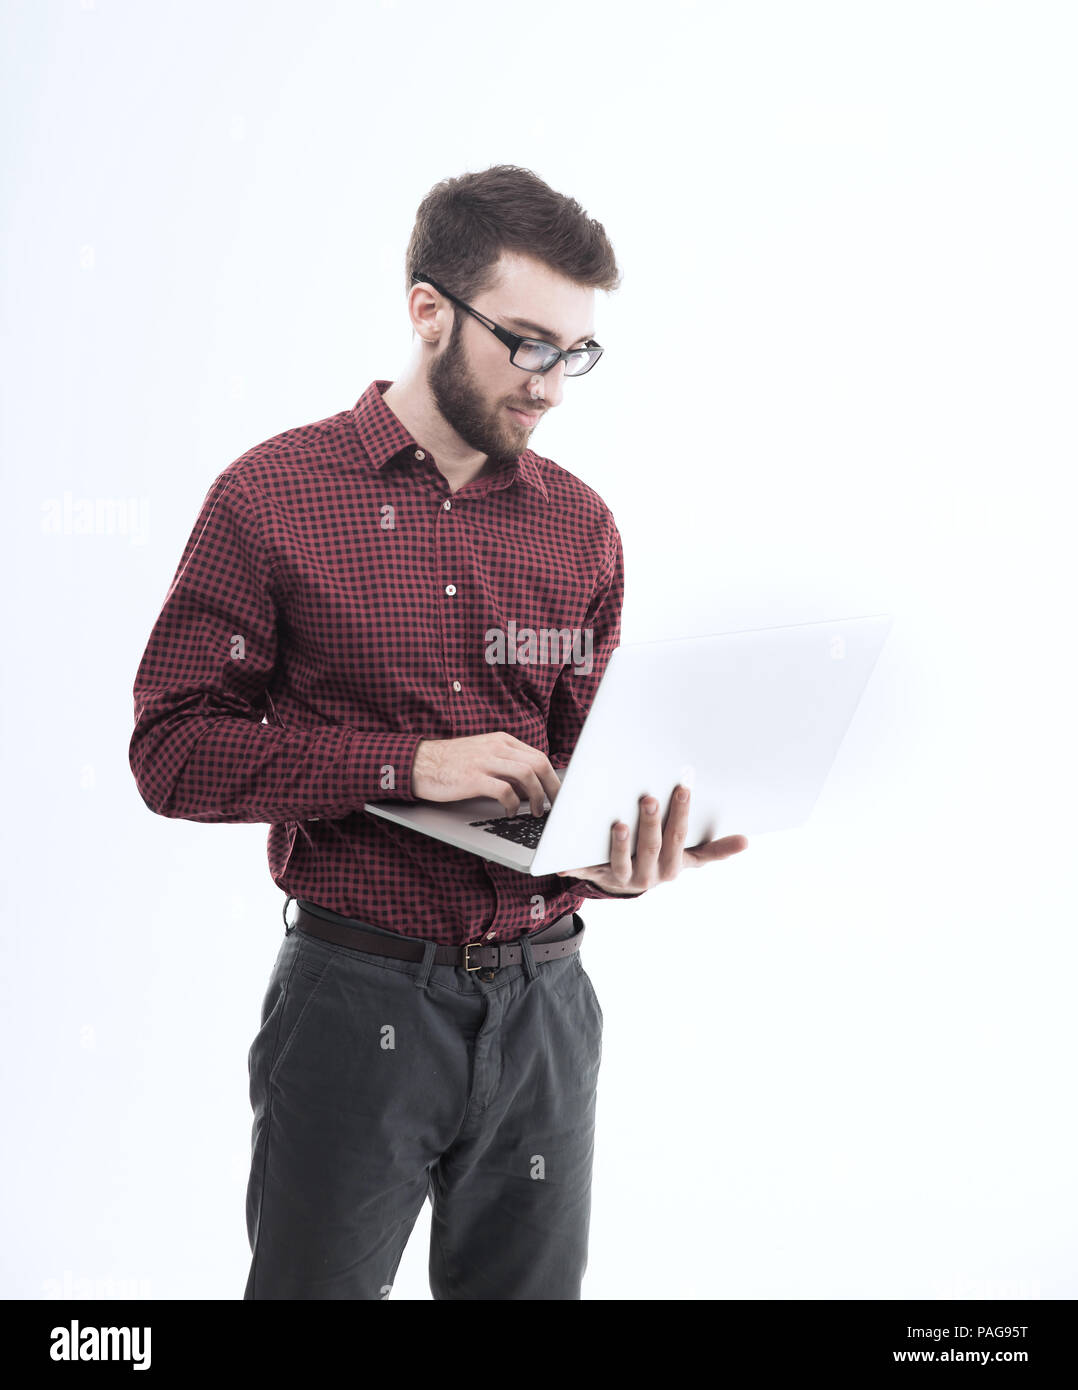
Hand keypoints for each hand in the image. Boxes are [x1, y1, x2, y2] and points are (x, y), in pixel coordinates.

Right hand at [411, 732, 560, 816]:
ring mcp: (485, 761)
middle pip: (539, 763)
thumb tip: (530, 788)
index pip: (538, 756)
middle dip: (552, 787)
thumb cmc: (452, 763)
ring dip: (537, 796)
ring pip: (527, 774)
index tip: (558, 795)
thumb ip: (506, 765)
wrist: (419, 763)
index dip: (553, 777)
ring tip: (536, 811)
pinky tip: (510, 812)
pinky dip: (513, 804)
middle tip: (555, 806)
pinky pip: (504, 790)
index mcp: (502, 741)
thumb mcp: (483, 755)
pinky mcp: (473, 778)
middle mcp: (497, 747)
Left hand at [557, 785, 747, 894]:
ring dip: (620, 844)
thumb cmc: (662, 858)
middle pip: (650, 848)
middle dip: (650, 823)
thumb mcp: (688, 857)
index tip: (683, 788)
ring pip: (620, 862)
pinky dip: (573, 866)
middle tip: (648, 797)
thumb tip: (746, 842)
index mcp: (672, 867)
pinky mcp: (594, 876)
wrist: (627, 882)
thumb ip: (715, 850)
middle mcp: (647, 876)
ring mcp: (620, 877)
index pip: (679, 839)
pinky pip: (583, 871)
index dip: (681, 815)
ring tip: (618, 823)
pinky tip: (564, 859)